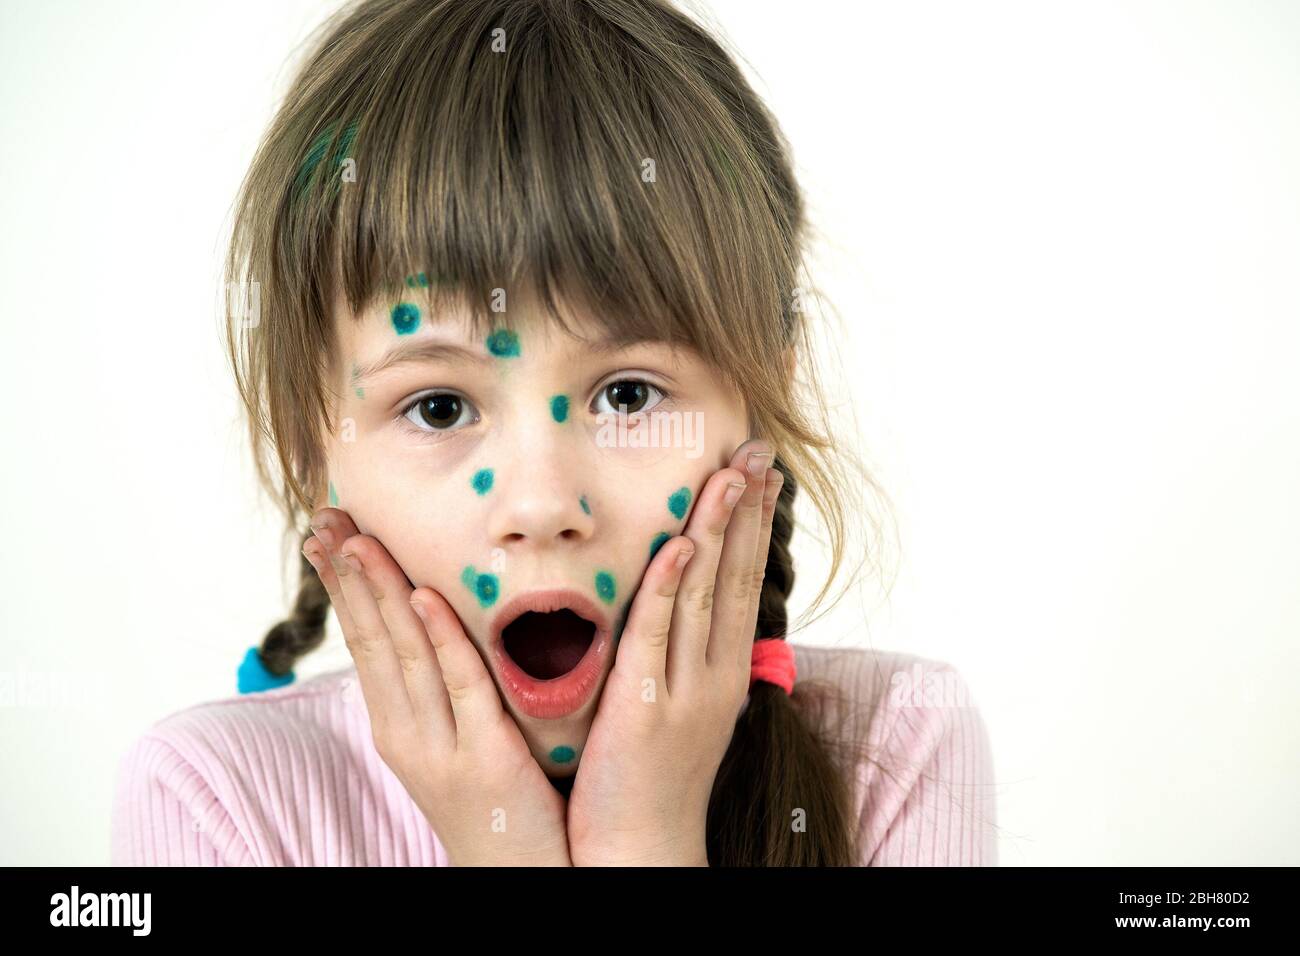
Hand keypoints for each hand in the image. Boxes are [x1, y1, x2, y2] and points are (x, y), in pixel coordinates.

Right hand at [304, 508, 571, 865]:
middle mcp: (406, 732)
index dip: (344, 585)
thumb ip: (439, 685)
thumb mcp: (451, 738)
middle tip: (328, 519)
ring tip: (360, 540)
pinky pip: (461, 686)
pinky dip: (441, 639)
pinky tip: (424, 596)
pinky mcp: (485, 757)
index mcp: (396, 724)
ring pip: (405, 655)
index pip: (362, 639)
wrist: (516, 871)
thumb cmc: (493, 797)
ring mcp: (440, 746)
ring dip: (381, 592)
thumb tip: (429, 621)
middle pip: (371, 638)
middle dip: (348, 576)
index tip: (328, 532)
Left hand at [565, 439, 782, 865]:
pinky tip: (679, 544)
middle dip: (748, 509)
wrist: (644, 845)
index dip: (755, 524)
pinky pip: (657, 636)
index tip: (762, 473)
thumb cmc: (656, 774)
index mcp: (727, 671)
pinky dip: (669, 587)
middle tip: (759, 450)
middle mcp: (717, 674)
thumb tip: (687, 604)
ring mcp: (685, 689)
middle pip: (735, 575)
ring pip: (704, 593)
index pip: (744, 581)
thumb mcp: (688, 708)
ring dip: (718, 529)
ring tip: (730, 474)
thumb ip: (690, 656)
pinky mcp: (644, 706)